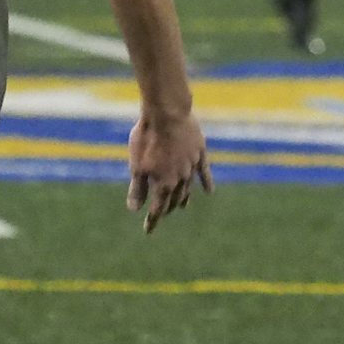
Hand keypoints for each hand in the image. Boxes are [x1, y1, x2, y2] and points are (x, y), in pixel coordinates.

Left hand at [126, 111, 214, 232]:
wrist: (168, 113)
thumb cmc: (147, 138)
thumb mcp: (137, 165)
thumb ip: (138, 189)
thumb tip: (134, 210)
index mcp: (163, 184)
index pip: (157, 209)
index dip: (152, 220)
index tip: (148, 231)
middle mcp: (180, 179)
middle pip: (174, 200)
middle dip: (166, 209)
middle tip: (161, 214)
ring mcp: (192, 166)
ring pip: (188, 188)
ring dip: (183, 198)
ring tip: (182, 206)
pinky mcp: (199, 152)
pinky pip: (204, 172)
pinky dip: (206, 183)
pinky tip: (209, 191)